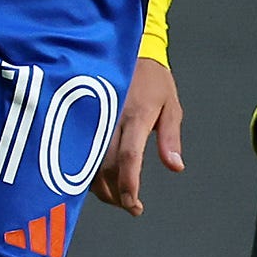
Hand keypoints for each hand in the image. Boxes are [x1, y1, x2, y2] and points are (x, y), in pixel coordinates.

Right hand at [93, 57, 184, 214]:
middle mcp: (110, 119)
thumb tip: (175, 166)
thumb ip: (170, 137)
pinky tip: (100, 181)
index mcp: (135, 116)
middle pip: (105, 167)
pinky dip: (89, 172)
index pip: (128, 158)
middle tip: (130, 207)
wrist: (126, 50)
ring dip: (101, 188)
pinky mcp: (84, 119)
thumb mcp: (171, 105)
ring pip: (89, 163)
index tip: (134, 205)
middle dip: (116, 194)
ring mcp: (94, 119)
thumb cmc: (152, 80)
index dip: (128, 185)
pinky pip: (81, 153)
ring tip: (117, 198)